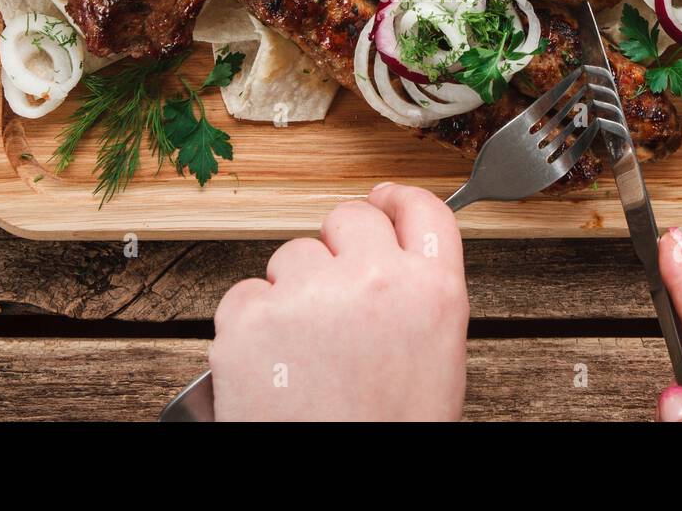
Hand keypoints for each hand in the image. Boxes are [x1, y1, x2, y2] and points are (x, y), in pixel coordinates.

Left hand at [209, 182, 468, 420]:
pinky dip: (251, 322)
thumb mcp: (436, 361)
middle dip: (339, 247)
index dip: (398, 199)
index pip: (423, 209)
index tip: (382, 202)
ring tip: (303, 352)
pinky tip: (272, 363)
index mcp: (433, 292)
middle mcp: (374, 280)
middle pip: (350, 216)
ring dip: (293, 289)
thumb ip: (421, 297)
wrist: (341, 495)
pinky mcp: (249, 317)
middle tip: (334, 293)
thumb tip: (393, 260)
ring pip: (292, 254)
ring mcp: (307, 293)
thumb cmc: (387, 433)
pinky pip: (245, 291)